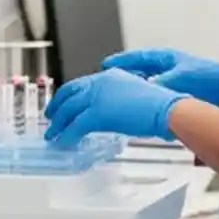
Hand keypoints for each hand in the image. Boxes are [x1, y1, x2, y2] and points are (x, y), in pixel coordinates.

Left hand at [45, 68, 188, 146]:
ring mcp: (98, 97)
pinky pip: (75, 126)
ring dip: (58, 125)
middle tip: (50, 119)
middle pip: (69, 94)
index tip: (62, 104)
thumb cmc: (161, 105)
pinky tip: (64, 143)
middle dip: (56, 108)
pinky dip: (67, 136)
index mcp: (111, 75)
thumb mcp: (137, 94)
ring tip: (53, 135)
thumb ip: (120, 99)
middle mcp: (101, 82)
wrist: (168, 109)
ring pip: (68, 110)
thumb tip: (112, 112)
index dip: (68, 95)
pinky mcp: (97, 113)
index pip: (81, 83)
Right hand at [103, 48, 218, 112]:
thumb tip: (141, 92)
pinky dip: (148, 99)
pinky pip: (157, 94)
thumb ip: (158, 86)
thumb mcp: (178, 80)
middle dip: (124, 77)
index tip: (106, 65)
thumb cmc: (209, 78)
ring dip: (135, 90)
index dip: (121, 62)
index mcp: (165, 58)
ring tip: (120, 97)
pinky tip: (141, 108)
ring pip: (147, 84)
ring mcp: (173, 79)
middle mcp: (167, 66)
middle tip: (107, 83)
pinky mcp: (179, 92)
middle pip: (139, 71)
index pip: (137, 58)